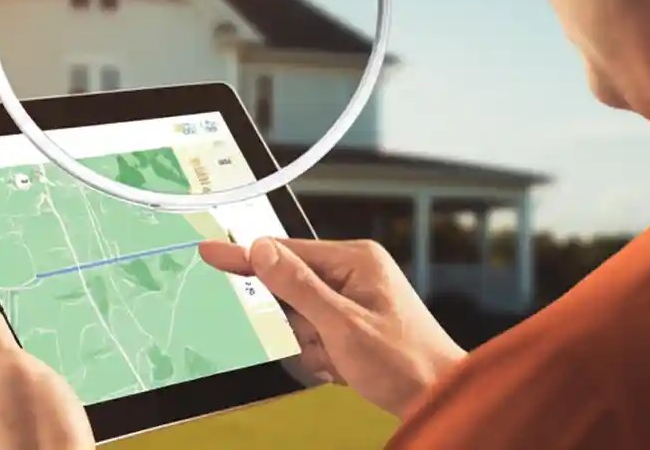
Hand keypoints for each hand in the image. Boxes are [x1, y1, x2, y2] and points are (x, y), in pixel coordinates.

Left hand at [0, 283, 93, 449]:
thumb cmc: (40, 438)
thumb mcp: (13, 369)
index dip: (17, 341)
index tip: (36, 354)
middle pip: (10, 364)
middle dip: (38, 368)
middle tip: (52, 386)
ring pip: (30, 390)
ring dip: (51, 392)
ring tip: (59, 410)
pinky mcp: (21, 445)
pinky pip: (40, 414)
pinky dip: (56, 413)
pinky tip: (63, 425)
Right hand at [199, 237, 465, 417]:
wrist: (438, 397)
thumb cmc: (404, 362)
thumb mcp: (342, 324)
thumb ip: (298, 286)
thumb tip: (261, 250)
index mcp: (356, 260)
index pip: (287, 252)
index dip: (247, 259)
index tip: (210, 251)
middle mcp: (355, 271)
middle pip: (291, 289)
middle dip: (300, 326)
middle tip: (326, 346)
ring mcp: (355, 298)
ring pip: (300, 319)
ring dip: (313, 346)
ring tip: (343, 361)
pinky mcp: (353, 322)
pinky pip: (315, 336)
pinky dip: (323, 356)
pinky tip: (345, 367)